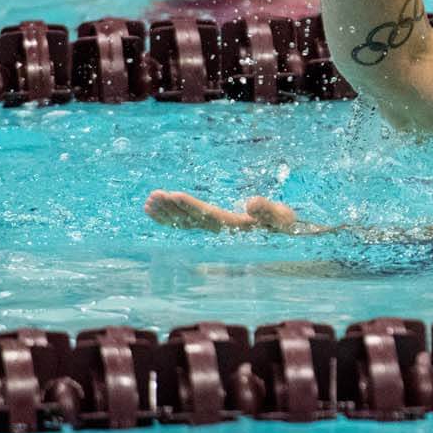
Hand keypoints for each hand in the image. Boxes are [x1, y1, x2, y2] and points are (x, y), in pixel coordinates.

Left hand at [144, 190, 297, 231]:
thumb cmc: (282, 226)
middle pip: (191, 220)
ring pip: (184, 222)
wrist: (281, 237)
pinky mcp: (209, 226)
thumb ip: (269, 211)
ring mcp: (212, 230)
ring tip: (149, 201)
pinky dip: (168, 217)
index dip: (191, 206)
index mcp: (234, 226)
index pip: (208, 215)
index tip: (174, 195)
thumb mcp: (282, 218)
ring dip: (166, 213)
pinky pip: (184, 223)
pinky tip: (154, 210)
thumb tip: (251, 203)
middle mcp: (219, 230)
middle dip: (172, 208)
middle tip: (154, 196)